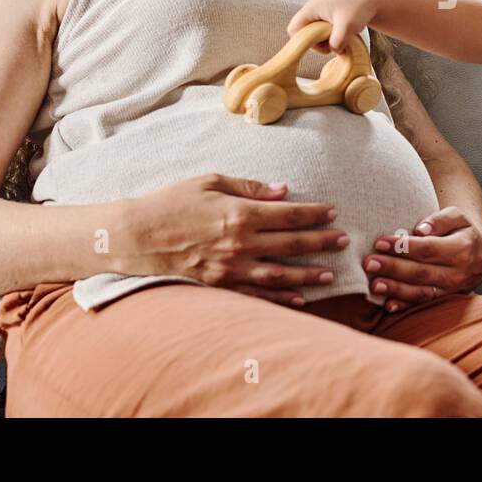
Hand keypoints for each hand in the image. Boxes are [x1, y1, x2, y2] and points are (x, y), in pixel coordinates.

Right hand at [119, 174, 349, 307]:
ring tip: (330, 275)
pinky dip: (280, 298)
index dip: (314, 213)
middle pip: (292, 244)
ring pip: (280, 274)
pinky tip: (298, 299)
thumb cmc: (172, 202)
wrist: (137, 235)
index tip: (333, 212)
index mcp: (240, 213)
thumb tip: (283, 190)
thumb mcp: (211, 181)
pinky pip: (256, 295)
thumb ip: (249, 187)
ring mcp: (231, 268)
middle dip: (321, 242)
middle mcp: (240, 243)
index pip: (289, 214)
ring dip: (308, 275)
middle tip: (344, 241)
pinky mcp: (220, 285)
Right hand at [287, 0, 378, 53]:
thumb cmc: (360, 10)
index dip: (302, 41)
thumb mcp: (348, 27)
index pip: (293, 29)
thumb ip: (338, 40)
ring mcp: (320, 12)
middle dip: (314, 43)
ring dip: (323, 42)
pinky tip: (342, 37)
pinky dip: (329, 38)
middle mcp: (312, 9)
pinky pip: (320, 32)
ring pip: (311, 34)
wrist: (373, 0)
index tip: (322, 45)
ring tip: (340, 41)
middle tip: (332, 45)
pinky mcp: (327, 17)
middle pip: (301, 33)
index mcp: (312, 8)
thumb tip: (333, 51)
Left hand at [362, 206, 481, 310]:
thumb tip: (420, 229)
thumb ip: (440, 220)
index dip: (403, 247)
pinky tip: (388, 305)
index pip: (428, 248)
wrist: (481, 251)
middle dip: (393, 268)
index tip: (380, 242)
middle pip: (421, 272)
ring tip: (374, 285)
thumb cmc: (464, 230)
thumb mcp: (458, 216)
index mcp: (463, 248)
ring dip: (396, 290)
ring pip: (422, 292)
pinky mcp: (447, 299)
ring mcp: (454, 289)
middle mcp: (460, 273)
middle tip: (370, 263)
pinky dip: (406, 306)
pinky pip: (425, 304)